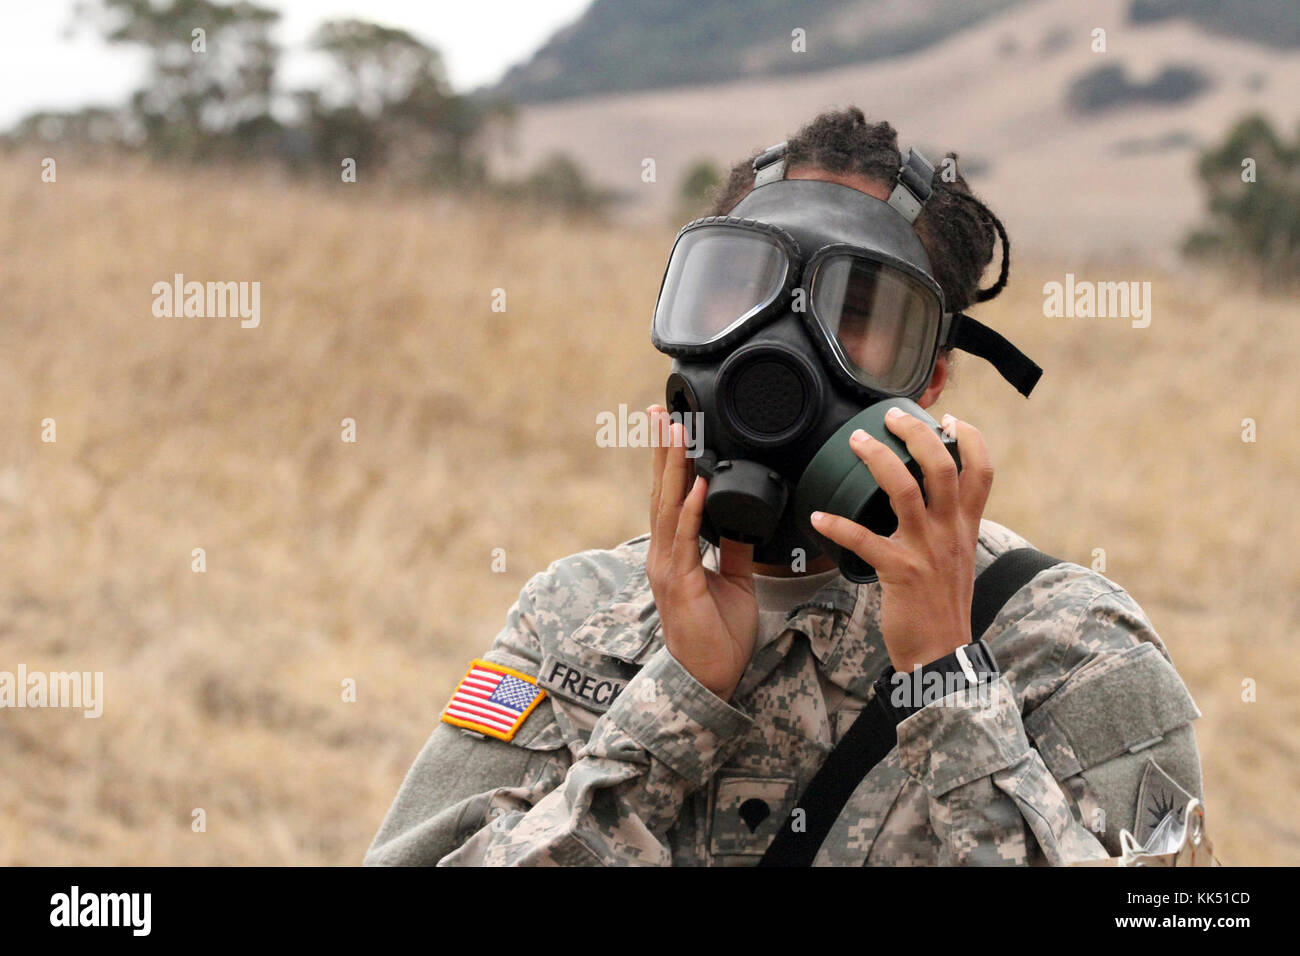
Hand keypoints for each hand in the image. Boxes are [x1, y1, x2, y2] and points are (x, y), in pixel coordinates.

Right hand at [645, 405, 757, 700]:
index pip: (670, 497)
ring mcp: (667, 567)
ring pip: (667, 507)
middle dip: (662, 450)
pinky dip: (690, 509)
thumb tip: (742, 520)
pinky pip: (686, 539)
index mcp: (675, 552)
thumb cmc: (719, 635)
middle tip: (662, 411)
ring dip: (671, 467)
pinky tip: (695, 483)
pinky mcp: (679, 583)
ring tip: (675, 431)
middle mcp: (664, 554)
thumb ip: (732, 549)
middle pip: (661, 492)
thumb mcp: (734, 582)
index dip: (669, 461)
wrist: (710, 679)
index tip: (672, 426)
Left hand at [810, 407, 992, 672]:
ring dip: (879, 460)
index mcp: (965, 526)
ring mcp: (925, 550)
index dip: (970, 439)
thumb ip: (948, 525)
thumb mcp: (958, 558)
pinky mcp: (899, 572)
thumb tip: (930, 499)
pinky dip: (838, 526)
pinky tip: (818, 517)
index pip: (982, 471)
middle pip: (942, 466)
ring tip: (857, 442)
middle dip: (917, 433)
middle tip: (890, 416)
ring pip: (906, 490)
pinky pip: (864, 540)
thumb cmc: (943, 605)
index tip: (950, 419)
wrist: (941, 653)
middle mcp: (949, 531)